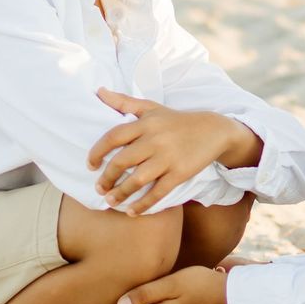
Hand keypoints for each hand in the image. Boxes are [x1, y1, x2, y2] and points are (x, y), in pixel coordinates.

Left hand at [88, 92, 256, 212]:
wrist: (213, 130)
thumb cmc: (176, 120)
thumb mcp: (151, 107)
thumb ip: (124, 102)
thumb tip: (98, 91)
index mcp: (146, 123)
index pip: (114, 137)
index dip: (97, 152)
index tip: (90, 165)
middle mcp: (155, 139)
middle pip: (122, 161)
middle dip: (107, 178)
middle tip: (99, 188)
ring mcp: (168, 157)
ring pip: (137, 180)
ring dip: (120, 193)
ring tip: (110, 201)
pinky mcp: (180, 173)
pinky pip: (157, 192)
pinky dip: (143, 204)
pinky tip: (132, 212)